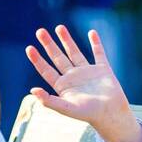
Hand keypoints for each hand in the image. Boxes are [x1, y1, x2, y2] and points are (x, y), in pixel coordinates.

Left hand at [25, 25, 141, 141]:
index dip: (37, 60)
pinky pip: (99, 53)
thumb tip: (32, 90)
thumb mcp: (66, 108)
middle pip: (58, 58)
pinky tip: (92, 33)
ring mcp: (88, 73)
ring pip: (74, 53)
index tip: (29, 48)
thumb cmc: (88, 114)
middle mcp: (73, 78)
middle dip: (49, 44)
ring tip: (59, 27)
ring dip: (67, 40)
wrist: (111, 114)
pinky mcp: (103, 70)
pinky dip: (96, 43)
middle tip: (40, 31)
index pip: (46, 70)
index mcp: (63, 87)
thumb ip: (49, 100)